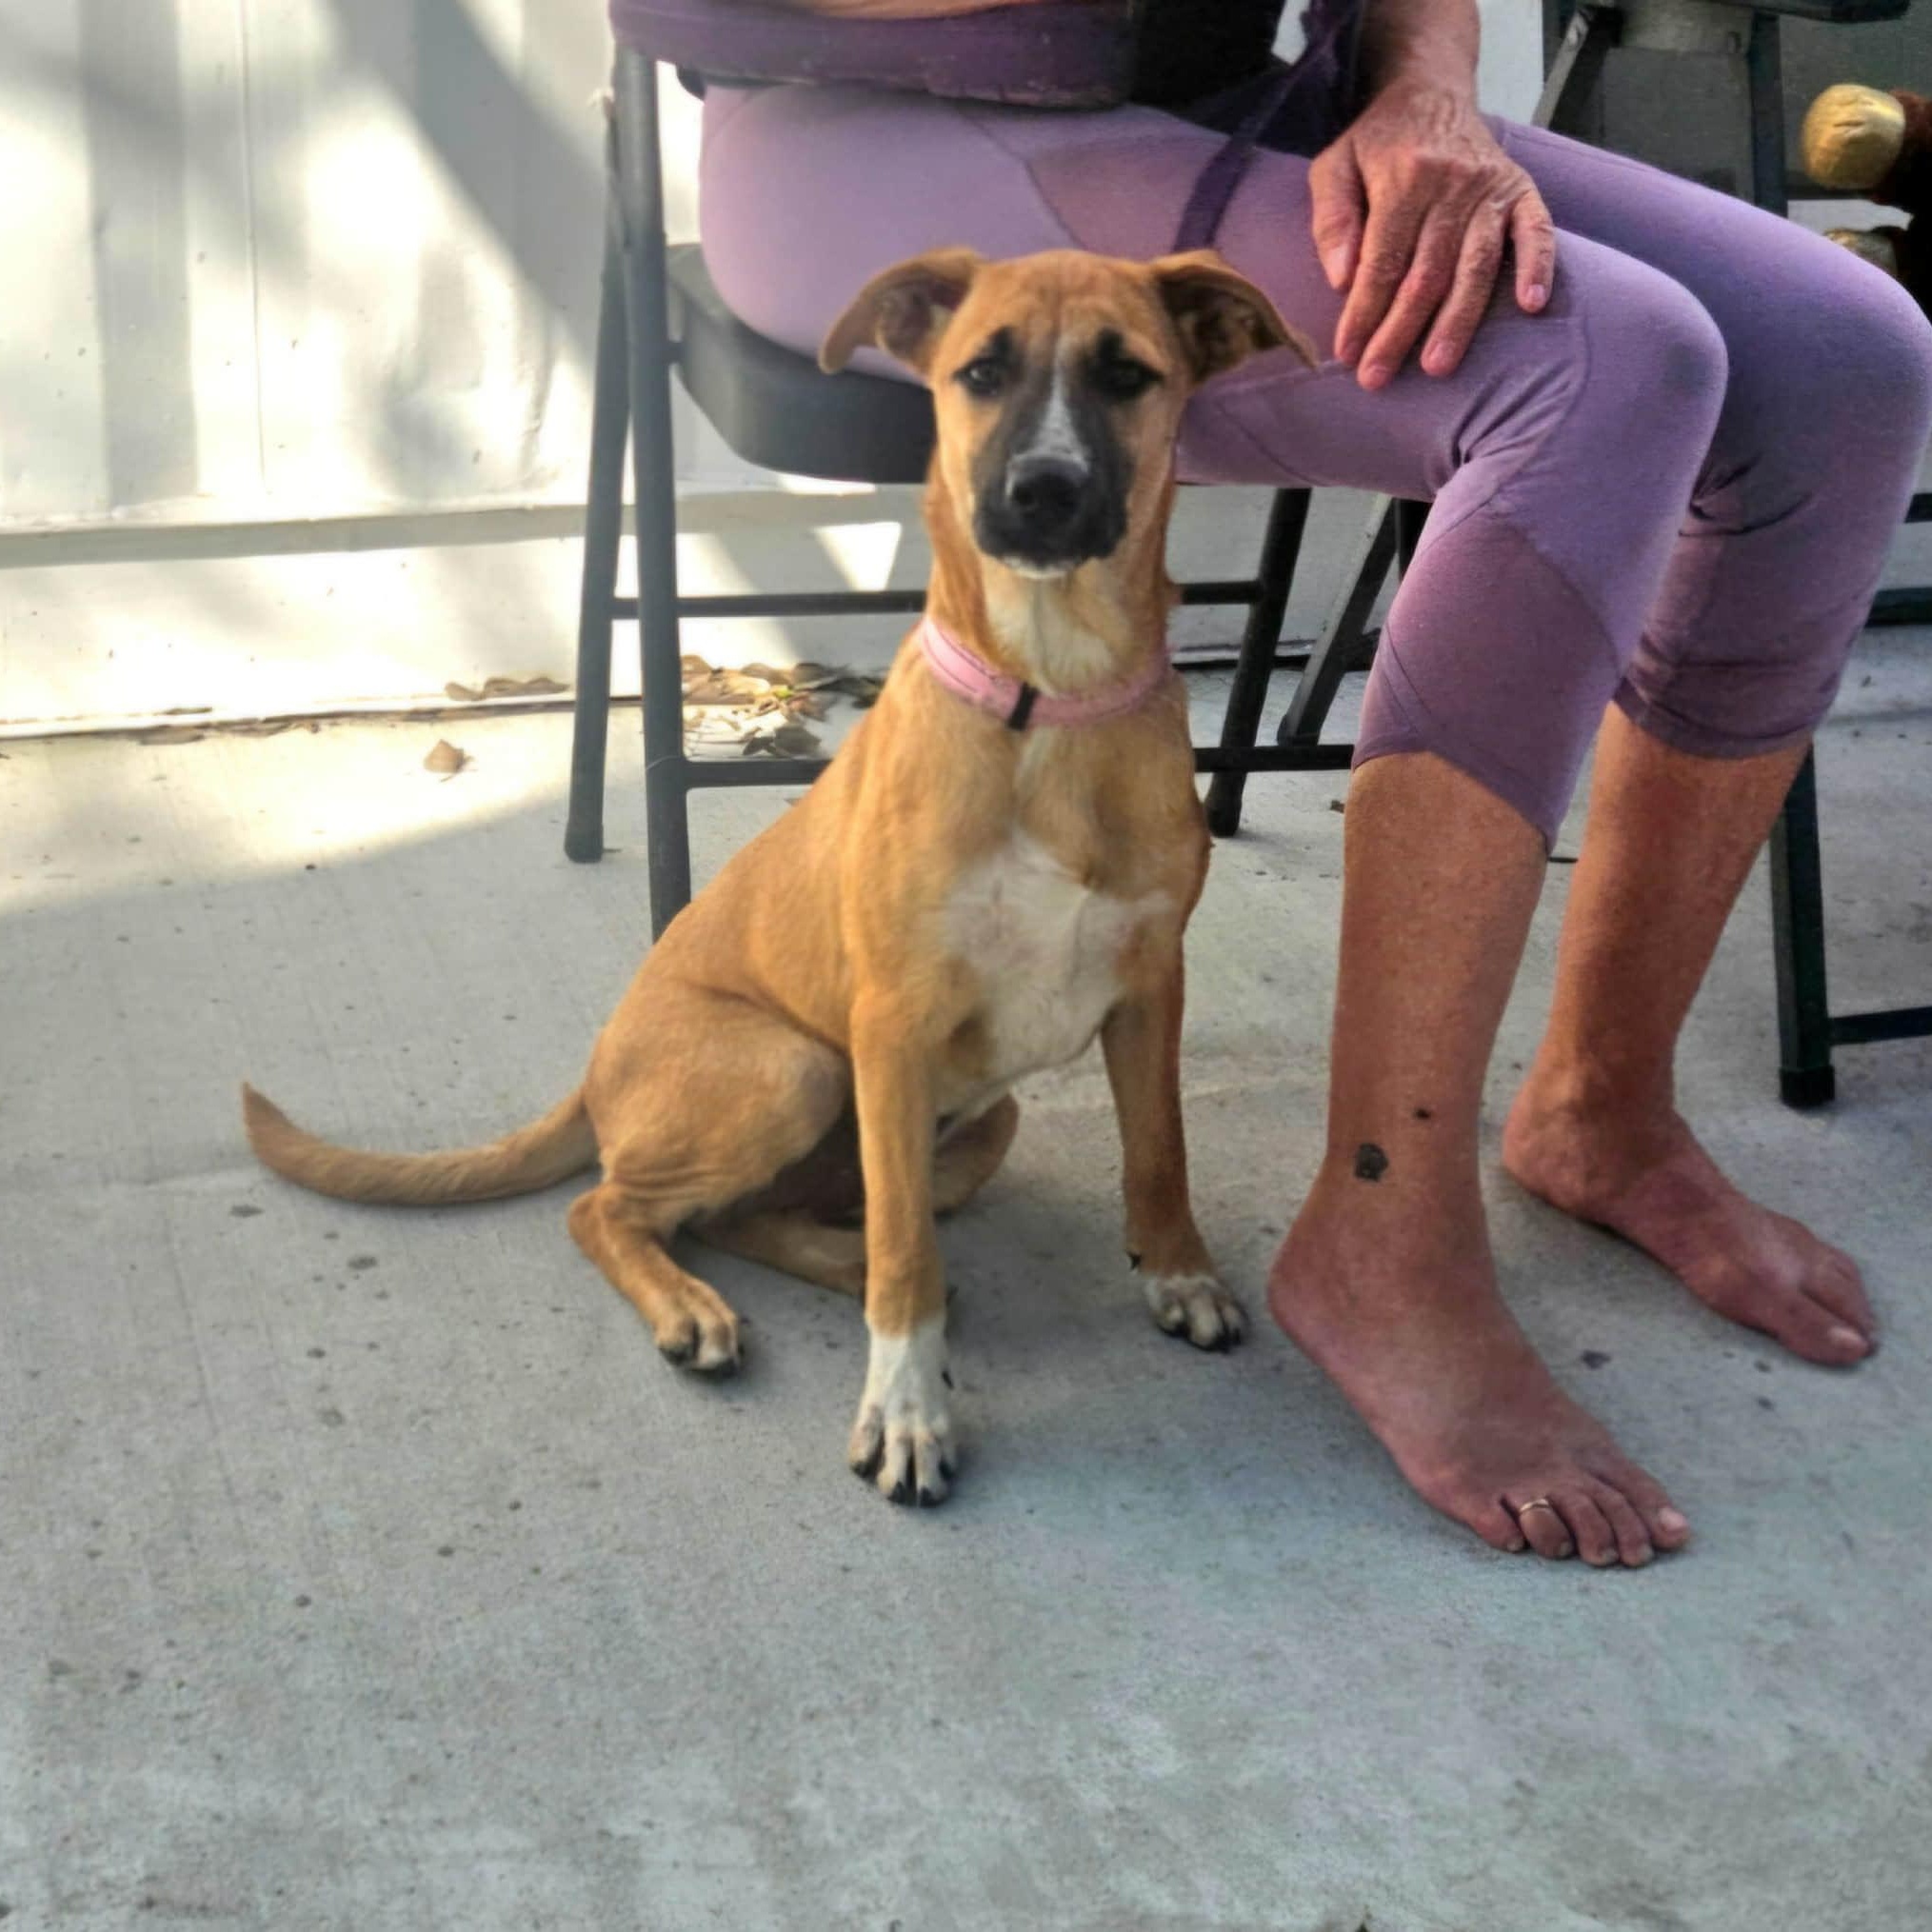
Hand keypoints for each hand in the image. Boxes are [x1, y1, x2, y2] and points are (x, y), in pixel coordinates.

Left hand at [1309, 78, 1555, 387]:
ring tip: (1438, 366)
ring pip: (1476, 265)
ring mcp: (1490, 188)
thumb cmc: (1376, 141)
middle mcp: (1451, 183)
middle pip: (1426, 273)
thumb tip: (1341, 280)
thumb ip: (1332, 220)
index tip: (1348, 353)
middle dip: (1400, 331)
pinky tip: (1531, 306)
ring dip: (1458, 320)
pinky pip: (1536, 231)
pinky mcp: (1520, 190)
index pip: (1382, 261)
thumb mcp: (1334, 166)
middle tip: (1378, 377)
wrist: (1431, 90)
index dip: (1363, 312)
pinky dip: (1537, 267)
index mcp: (1402, 178)